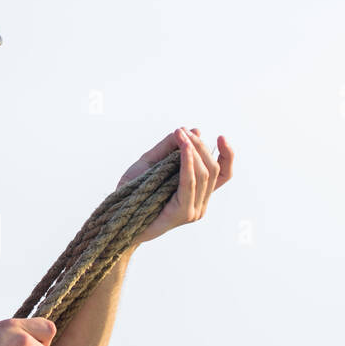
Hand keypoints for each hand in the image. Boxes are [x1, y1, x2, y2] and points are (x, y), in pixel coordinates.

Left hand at [116, 127, 232, 246]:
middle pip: (213, 169)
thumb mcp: (152, 162)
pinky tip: (184, 147)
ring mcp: (193, 210)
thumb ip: (170, 147)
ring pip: (204, 174)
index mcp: (197, 193)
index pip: (223, 174)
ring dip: (194, 150)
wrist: (117, 215)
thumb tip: (195, 130)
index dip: (228, 155)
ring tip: (181, 135)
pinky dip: (188, 162)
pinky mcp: (183, 212)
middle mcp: (200, 203)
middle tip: (183, 132)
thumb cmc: (132, 192)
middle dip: (200, 146)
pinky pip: (190, 182)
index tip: (220, 136)